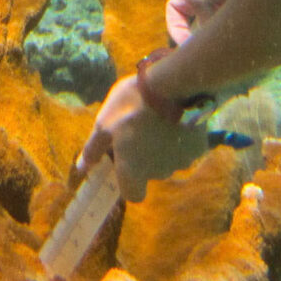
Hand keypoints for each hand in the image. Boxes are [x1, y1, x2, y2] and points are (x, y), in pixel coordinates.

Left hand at [75, 74, 210, 202]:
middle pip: (151, 173)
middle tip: (139, 130)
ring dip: (163, 147)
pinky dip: (180, 138)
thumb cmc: (131, 105)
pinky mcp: (198, 148)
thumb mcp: (104, 124)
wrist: (173, 85)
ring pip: (169, 160)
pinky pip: (186, 148)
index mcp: (133, 171)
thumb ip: (93, 150)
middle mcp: (159, 173)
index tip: (125, 161)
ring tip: (158, 120)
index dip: (129, 181)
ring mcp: (181, 162)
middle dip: (145, 157)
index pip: (133, 194)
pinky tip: (175, 118)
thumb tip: (81, 168)